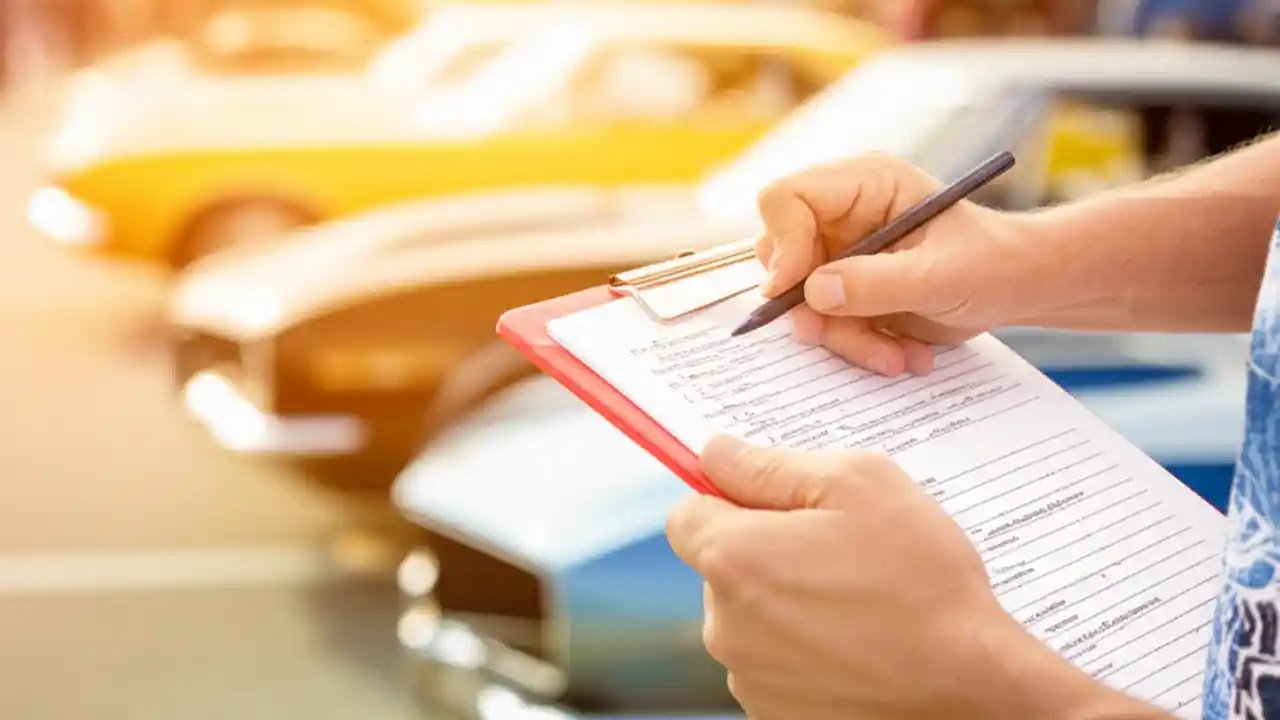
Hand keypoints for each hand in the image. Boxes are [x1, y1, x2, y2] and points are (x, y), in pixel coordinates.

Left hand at [667, 436, 1166, 719]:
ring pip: (750, 617)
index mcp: (733, 557)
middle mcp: (724, 624)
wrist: (971, 688)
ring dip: (787, 602)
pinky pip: (776, 662)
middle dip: (765, 548)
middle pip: (721, 566)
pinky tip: (858, 642)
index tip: (771, 498)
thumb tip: (715, 453)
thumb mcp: (858, 484)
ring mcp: (749, 677)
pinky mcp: (776, 714)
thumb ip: (771, 464)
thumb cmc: (922, 581)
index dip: (726, 496)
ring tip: (858, 599)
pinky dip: (806, 650)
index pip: (687, 512)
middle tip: (836, 547)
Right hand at [756, 153, 1061, 375]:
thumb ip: (877, 282)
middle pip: (781, 256)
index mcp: (864, 183)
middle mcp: (841, 214)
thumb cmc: (993, 263)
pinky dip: (856, 347)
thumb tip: (814, 292)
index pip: (786, 198)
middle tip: (836, 334)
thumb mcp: (942, 275)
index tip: (792, 290)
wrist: (1016, 288)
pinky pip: (823, 325)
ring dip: (843, 338)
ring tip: (896, 356)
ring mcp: (839, 253)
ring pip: (799, 301)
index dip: (782, 244)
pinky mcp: (845, 290)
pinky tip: (900, 353)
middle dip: (812, 307)